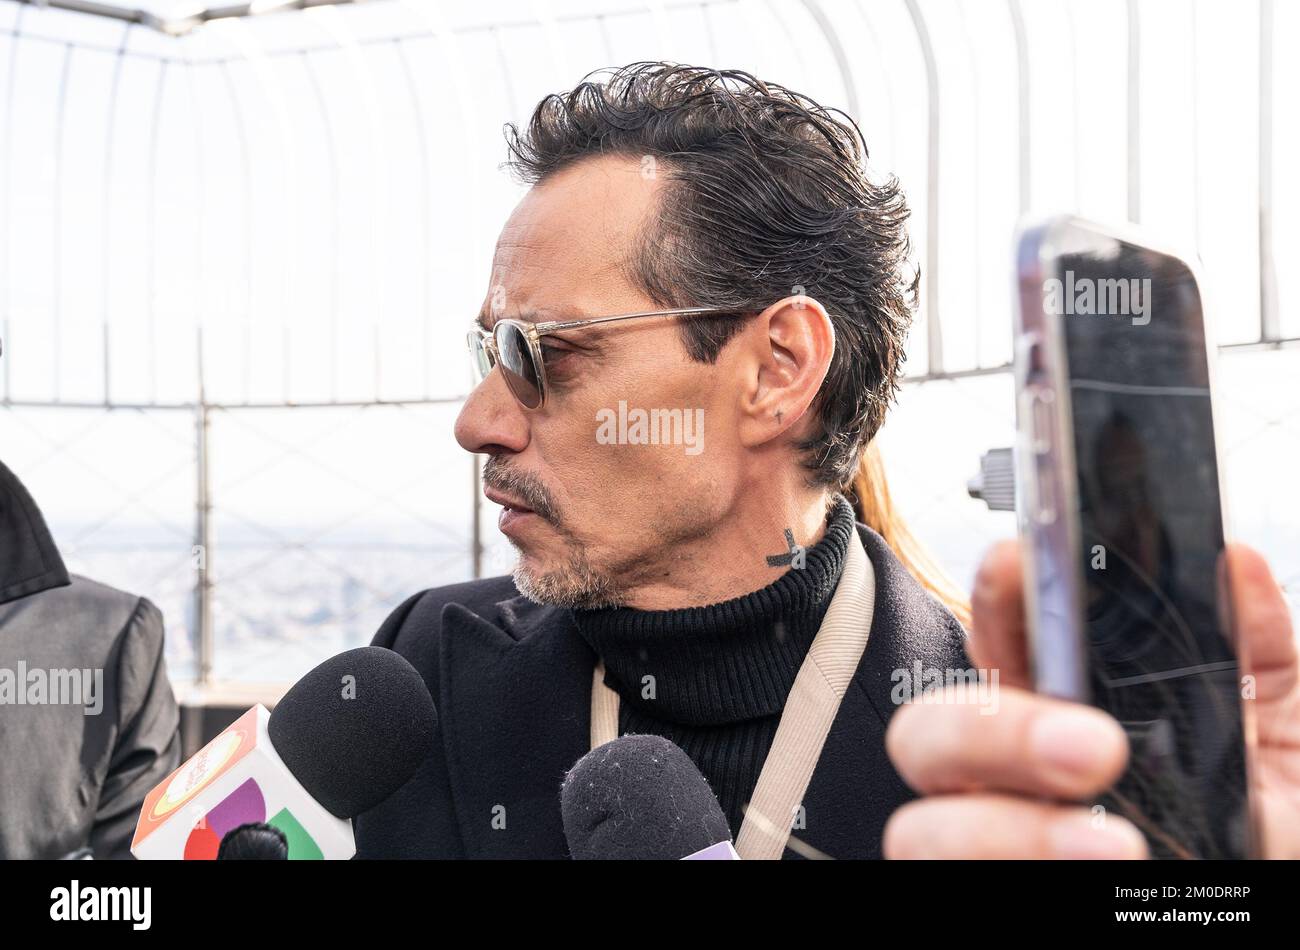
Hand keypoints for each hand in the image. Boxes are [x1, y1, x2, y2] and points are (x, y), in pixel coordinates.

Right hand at [882, 541, 1299, 857]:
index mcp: (1056, 712)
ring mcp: (990, 841)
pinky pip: (957, 885)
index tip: (1016, 565)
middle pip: (925, 729)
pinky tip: (1099, 876)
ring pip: (924, 826)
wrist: (1261, 900)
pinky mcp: (994, 890)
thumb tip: (1239, 567)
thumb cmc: (1257, 836)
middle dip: (991, 729)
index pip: (994, 639)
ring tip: (1115, 844)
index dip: (991, 598)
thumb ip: (1256, 656)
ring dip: (1010, 831)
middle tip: (1095, 749)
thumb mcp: (1277, 742)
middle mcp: (1004, 776)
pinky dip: (1015, 872)